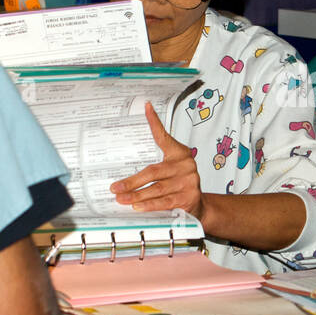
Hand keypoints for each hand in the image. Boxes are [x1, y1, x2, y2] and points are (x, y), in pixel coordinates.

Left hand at [111, 103, 206, 220]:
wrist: (200, 204)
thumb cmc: (179, 184)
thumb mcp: (170, 170)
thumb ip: (155, 166)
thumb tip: (125, 167)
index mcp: (179, 153)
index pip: (164, 136)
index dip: (155, 122)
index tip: (147, 107)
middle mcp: (185, 165)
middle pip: (154, 171)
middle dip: (132, 181)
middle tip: (115, 187)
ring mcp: (188, 182)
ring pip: (157, 189)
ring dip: (137, 195)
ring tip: (122, 199)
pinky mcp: (188, 197)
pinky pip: (164, 202)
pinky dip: (149, 205)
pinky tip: (137, 207)